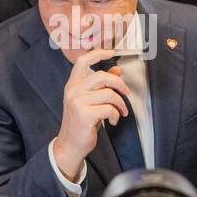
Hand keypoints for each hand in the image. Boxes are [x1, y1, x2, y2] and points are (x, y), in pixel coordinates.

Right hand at [52, 47, 128, 182]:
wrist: (70, 144)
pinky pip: (109, 109)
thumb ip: (101, 85)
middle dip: (119, 85)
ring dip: (120, 104)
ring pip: (109, 94)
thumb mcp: (90, 101)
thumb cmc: (81, 122)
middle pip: (102, 76)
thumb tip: (116, 70)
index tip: (112, 52)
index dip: (98, 53)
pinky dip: (116, 115)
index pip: (83, 61)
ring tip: (120, 112)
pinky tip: (112, 121)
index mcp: (73, 84)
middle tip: (126, 93)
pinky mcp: (84, 114)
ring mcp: (77, 102)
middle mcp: (73, 90)